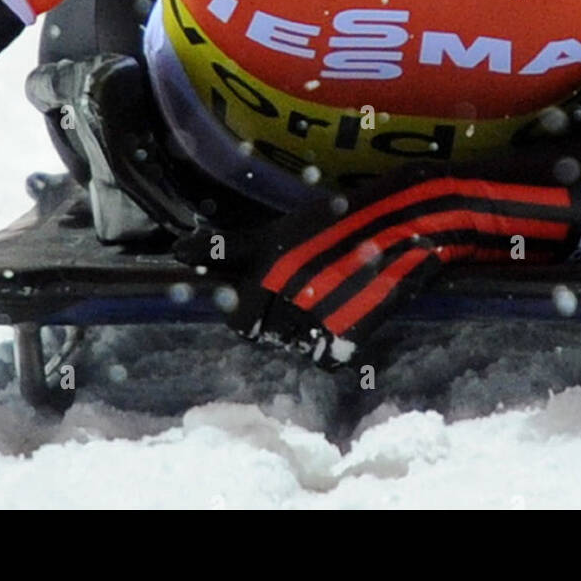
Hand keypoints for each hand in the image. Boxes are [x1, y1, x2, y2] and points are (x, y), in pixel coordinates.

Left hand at [173, 186, 445, 371]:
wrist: (401, 223)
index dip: (239, 307)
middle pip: (257, 332)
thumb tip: (178, 250)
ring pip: (288, 346)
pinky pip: (322, 359)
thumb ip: (230, 246)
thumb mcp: (282, 227)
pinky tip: (339, 318)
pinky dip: (328, 348)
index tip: (249, 298)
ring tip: (320, 302)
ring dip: (297, 332)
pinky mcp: (348, 336)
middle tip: (290, 299)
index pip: (235, 313)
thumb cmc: (338, 220)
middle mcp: (287, 290)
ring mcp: (317, 315)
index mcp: (269, 262)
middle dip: (268, 320)